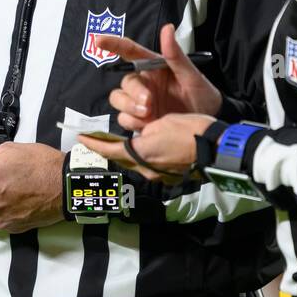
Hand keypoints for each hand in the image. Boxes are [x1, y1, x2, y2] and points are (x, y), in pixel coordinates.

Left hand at [80, 112, 213, 182]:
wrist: (215, 147)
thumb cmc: (189, 130)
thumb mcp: (162, 123)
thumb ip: (143, 130)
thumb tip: (138, 135)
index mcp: (141, 153)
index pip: (110, 150)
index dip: (94, 144)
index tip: (81, 138)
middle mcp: (146, 168)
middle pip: (120, 158)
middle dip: (107, 149)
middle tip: (96, 140)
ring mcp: (157, 173)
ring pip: (133, 161)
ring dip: (123, 152)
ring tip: (115, 142)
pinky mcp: (167, 174)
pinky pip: (145, 164)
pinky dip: (138, 155)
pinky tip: (139, 148)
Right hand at [96, 23, 221, 132]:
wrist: (207, 122)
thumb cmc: (201, 93)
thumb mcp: (191, 74)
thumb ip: (175, 55)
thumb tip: (166, 28)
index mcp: (153, 66)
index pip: (129, 51)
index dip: (113, 44)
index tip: (98, 40)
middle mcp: (144, 83)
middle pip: (124, 83)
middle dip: (133, 93)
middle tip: (148, 103)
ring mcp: (140, 102)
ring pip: (119, 100)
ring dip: (129, 108)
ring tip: (149, 114)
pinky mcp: (140, 120)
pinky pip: (124, 119)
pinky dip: (132, 122)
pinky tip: (147, 126)